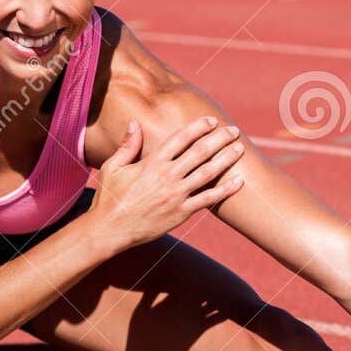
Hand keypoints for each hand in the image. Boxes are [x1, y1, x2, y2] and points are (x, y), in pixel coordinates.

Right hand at [87, 115, 245, 251]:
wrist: (110, 230)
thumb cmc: (110, 197)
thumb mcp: (113, 167)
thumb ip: (128, 145)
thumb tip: (135, 123)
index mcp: (152, 163)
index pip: (180, 139)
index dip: (198, 128)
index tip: (212, 121)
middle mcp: (167, 176)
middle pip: (199, 152)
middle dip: (219, 139)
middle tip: (233, 131)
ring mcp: (176, 195)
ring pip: (207, 173)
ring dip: (226, 159)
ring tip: (240, 149)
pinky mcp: (181, 213)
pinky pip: (207, 199)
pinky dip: (225, 190)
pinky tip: (238, 181)